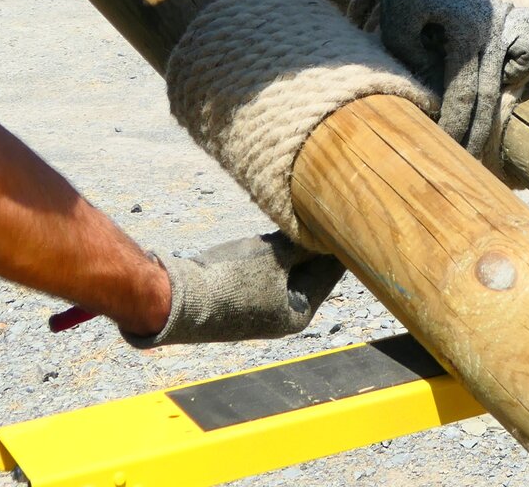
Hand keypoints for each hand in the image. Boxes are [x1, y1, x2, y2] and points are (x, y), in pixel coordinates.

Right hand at [124, 232, 342, 347]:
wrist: (178, 298)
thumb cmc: (232, 281)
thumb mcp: (276, 256)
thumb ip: (305, 245)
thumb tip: (329, 231)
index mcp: (298, 314)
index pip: (329, 273)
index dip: (339, 246)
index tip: (350, 223)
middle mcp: (282, 316)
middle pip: (309, 271)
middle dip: (315, 243)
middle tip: (326, 213)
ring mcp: (260, 308)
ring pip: (287, 267)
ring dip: (292, 245)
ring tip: (300, 219)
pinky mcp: (239, 298)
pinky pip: (267, 269)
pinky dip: (272, 252)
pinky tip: (272, 234)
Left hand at [357, 0, 528, 153]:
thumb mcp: (399, 28)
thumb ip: (418, 63)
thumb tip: (437, 93)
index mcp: (469, 34)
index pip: (464, 94)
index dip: (456, 126)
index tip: (449, 152)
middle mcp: (492, 32)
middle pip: (489, 94)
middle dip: (478, 132)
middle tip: (471, 163)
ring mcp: (501, 25)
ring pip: (502, 79)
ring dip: (491, 112)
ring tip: (480, 144)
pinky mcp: (502, 20)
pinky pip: (514, 55)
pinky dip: (507, 77)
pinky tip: (492, 95)